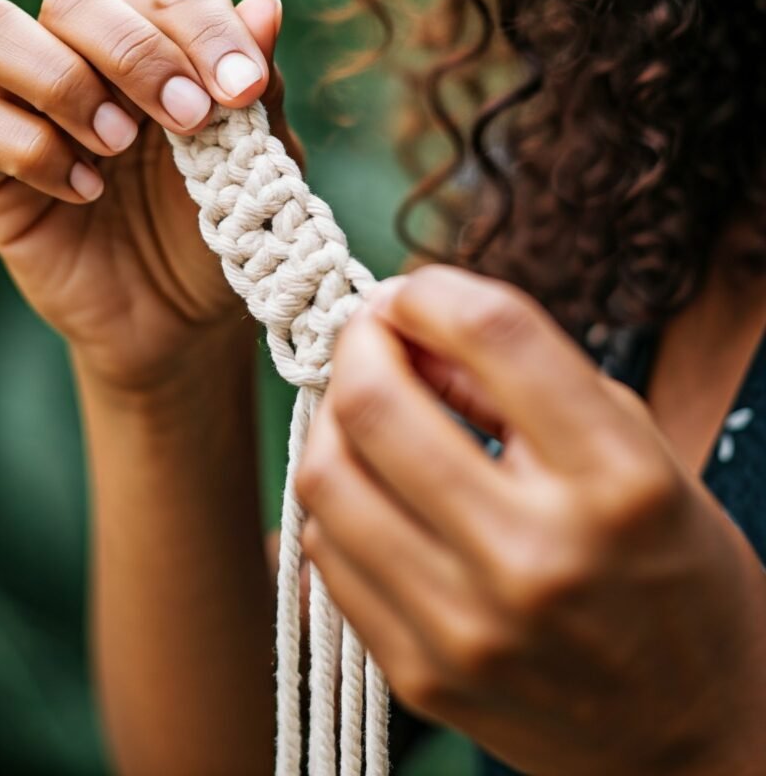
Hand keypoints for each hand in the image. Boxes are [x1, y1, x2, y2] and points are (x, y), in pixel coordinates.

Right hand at [0, 0, 299, 389]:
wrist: (182, 318)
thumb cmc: (220, 226)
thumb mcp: (254, 160)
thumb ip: (257, 86)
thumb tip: (266, 6)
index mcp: (157, 42)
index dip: (205, 30)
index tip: (242, 90)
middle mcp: (84, 57)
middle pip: (73, 0)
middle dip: (135, 54)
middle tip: (187, 119)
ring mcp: (28, 106)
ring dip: (63, 81)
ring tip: (118, 143)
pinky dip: (31, 149)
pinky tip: (86, 192)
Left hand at [296, 265, 765, 775]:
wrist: (695, 744)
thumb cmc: (673, 578)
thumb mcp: (638, 453)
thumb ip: (528, 381)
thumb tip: (415, 333)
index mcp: (618, 483)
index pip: (493, 334)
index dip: (432, 291)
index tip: (414, 294)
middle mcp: (536, 557)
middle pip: (376, 404)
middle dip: (359, 344)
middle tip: (372, 337)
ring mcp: (467, 626)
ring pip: (326, 477)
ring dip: (333, 417)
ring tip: (367, 407)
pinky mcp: (419, 673)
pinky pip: (327, 552)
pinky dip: (340, 497)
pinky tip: (374, 487)